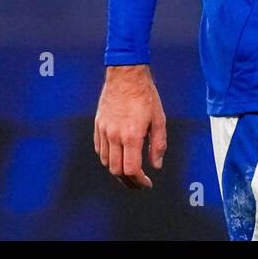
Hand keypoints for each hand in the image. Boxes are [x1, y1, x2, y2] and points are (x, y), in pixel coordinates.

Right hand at [94, 64, 166, 188]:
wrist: (126, 75)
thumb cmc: (144, 95)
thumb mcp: (159, 119)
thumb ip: (158, 145)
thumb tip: (156, 165)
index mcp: (131, 135)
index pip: (131, 169)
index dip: (139, 181)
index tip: (146, 183)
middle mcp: (114, 135)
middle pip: (116, 170)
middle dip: (128, 180)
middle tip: (138, 182)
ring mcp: (104, 130)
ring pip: (105, 161)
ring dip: (116, 170)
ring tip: (128, 171)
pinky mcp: (98, 124)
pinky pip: (99, 148)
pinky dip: (106, 157)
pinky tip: (117, 156)